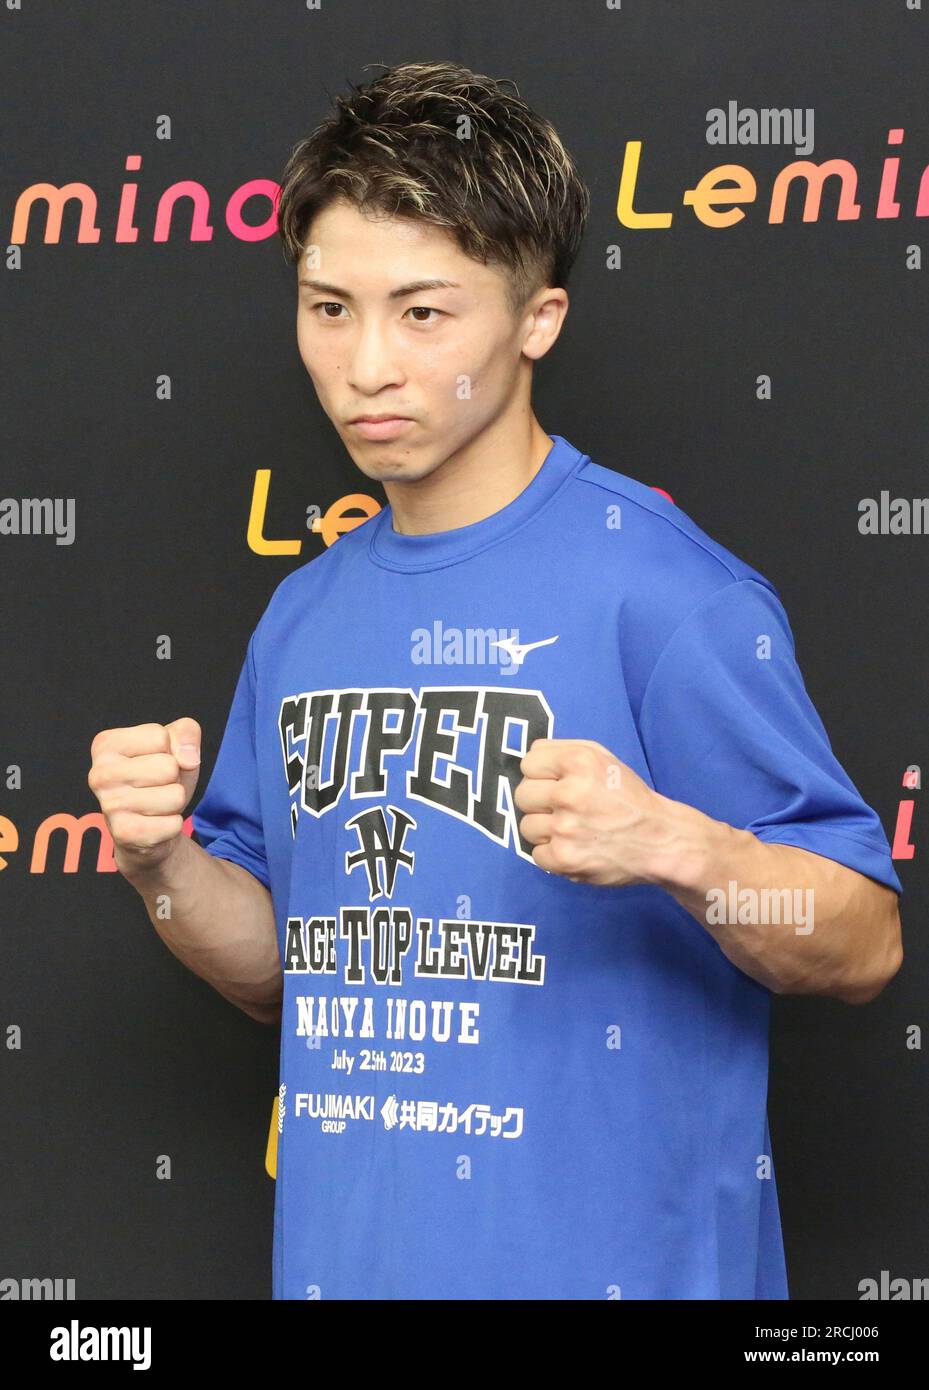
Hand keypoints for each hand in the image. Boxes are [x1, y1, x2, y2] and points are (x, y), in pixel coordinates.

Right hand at [87, 717, 201, 872]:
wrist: (148, 828)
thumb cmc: (159, 778)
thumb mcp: (175, 745)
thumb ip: (186, 732)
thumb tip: (188, 759)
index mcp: (105, 745)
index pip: (160, 737)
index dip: (169, 750)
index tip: (153, 762)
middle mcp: (100, 774)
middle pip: (168, 767)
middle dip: (174, 778)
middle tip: (158, 786)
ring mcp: (109, 806)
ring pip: (175, 796)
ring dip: (175, 801)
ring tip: (157, 803)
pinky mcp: (124, 834)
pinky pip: (174, 824)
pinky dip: (173, 825)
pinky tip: (154, 822)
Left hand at [514, 737, 669, 887]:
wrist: (660, 840)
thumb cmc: (628, 796)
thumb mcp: (603, 758)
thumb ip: (564, 750)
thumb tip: (529, 756)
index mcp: (578, 762)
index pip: (528, 763)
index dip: (542, 774)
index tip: (558, 784)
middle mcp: (569, 793)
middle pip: (522, 795)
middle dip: (540, 802)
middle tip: (564, 809)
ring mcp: (565, 828)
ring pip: (526, 826)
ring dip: (545, 830)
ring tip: (571, 829)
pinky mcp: (564, 858)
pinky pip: (537, 854)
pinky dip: (552, 854)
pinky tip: (574, 847)